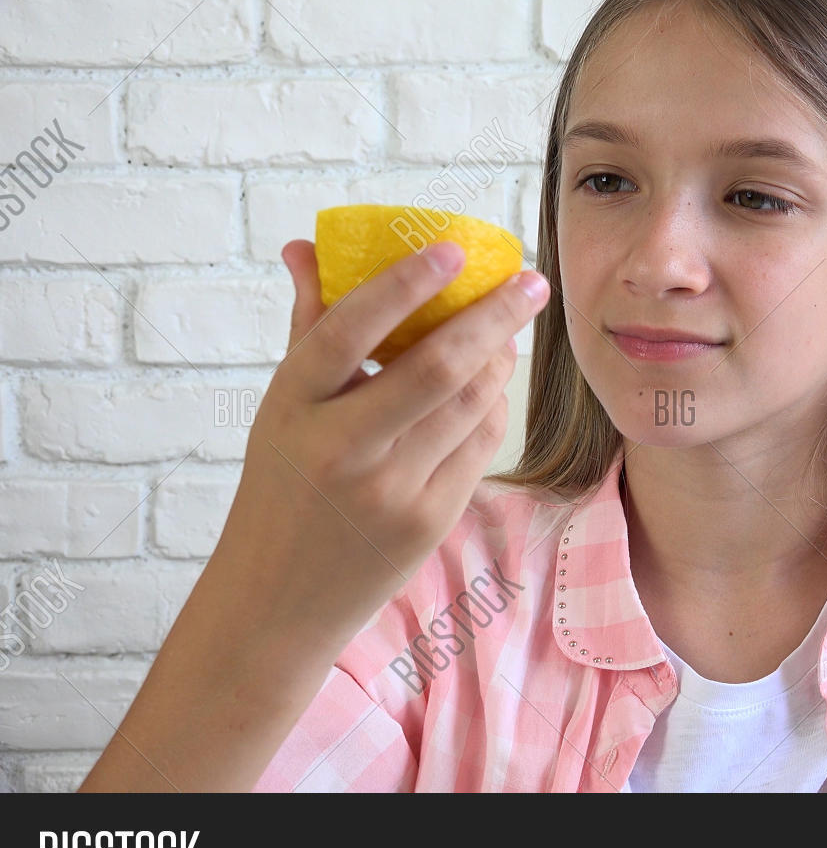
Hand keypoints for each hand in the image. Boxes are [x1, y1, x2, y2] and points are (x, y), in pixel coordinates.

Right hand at [212, 238, 549, 644]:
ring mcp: (389, 491)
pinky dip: (493, 406)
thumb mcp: (281, 408)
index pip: (348, 330)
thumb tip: (307, 247)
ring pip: (468, 406)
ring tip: (511, 328)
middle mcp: (341, 449)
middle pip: (434, 368)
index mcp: (292, 407)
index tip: (453, 250)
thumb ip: (308, 325)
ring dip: (501, 359)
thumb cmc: (282, 486)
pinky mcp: (428, 522)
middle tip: (530, 281)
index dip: (404, 285)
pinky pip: (478, 447)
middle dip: (493, 317)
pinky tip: (494, 382)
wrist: (276, 600)